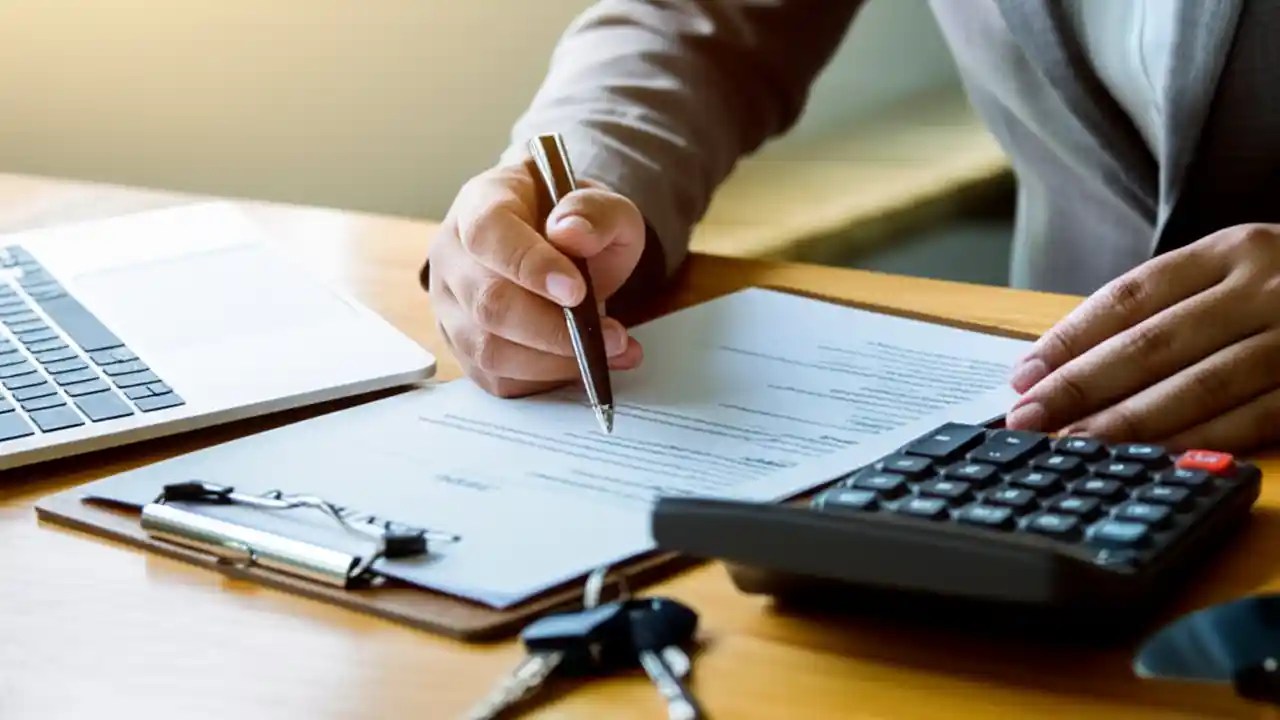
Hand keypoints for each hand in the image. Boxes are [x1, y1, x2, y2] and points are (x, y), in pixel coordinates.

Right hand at [427, 161, 645, 396]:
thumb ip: (595, 212)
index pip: (487, 235)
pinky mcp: (464, 347)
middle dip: (553, 328)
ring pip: (490, 350)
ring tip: (609, 351)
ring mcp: (450, 305)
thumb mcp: (600, 204)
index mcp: (480, 204)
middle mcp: (452, 255)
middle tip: (610, 335)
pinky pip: (497, 378)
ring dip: (555, 361)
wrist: (561, 244)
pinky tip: (586, 365)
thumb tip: (573, 234)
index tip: (576, 290)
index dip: (529, 266)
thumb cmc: (572, 223)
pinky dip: (547, 380)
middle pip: (487, 303)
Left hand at [1005, 223, 1279, 452]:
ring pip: (1199, 385)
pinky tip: (1153, 459)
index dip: (1071, 338)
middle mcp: (1268, 285)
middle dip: (1082, 387)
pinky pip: (1255, 418)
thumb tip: (1067, 364)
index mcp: (1233, 250)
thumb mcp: (1239, 273)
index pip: (1130, 296)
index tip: (1023, 376)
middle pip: (1154, 342)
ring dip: (1129, 423)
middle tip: (1028, 420)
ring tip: (1075, 447)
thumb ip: (1170, 309)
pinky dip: (1199, 441)